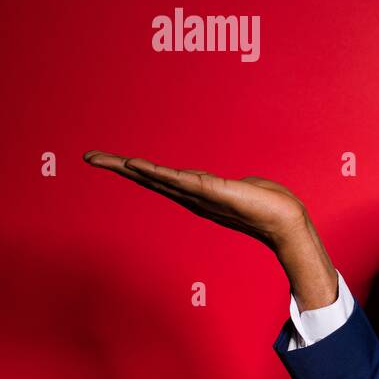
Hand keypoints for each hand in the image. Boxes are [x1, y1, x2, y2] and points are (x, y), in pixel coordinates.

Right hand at [83, 149, 339, 308]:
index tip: (113, 160)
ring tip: (106, 159)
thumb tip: (220, 186)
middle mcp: (193, 196)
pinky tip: (138, 166)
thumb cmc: (268, 205)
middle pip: (150, 179)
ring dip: (132, 169)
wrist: (287, 221)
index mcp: (197, 194)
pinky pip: (180, 180)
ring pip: (160, 179)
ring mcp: (201, 195)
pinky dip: (158, 173)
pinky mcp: (213, 192)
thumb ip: (223, 187)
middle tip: (91, 157)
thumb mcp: (239, 189)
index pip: (160, 179)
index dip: (136, 170)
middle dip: (120, 168)